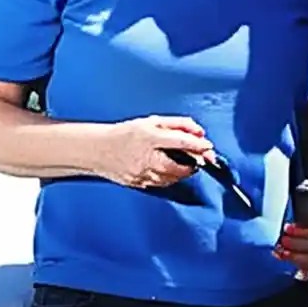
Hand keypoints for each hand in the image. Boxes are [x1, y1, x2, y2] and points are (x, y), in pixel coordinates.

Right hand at [95, 115, 215, 188]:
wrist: (99, 150)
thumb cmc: (126, 134)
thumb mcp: (152, 122)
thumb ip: (176, 124)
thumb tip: (198, 130)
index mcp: (150, 138)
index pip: (180, 142)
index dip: (197, 145)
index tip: (208, 146)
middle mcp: (147, 158)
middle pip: (179, 166)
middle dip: (194, 163)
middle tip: (200, 158)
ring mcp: (143, 174)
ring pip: (173, 178)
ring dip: (183, 171)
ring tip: (185, 162)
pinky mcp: (140, 184)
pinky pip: (162, 183)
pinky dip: (170, 177)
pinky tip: (169, 169)